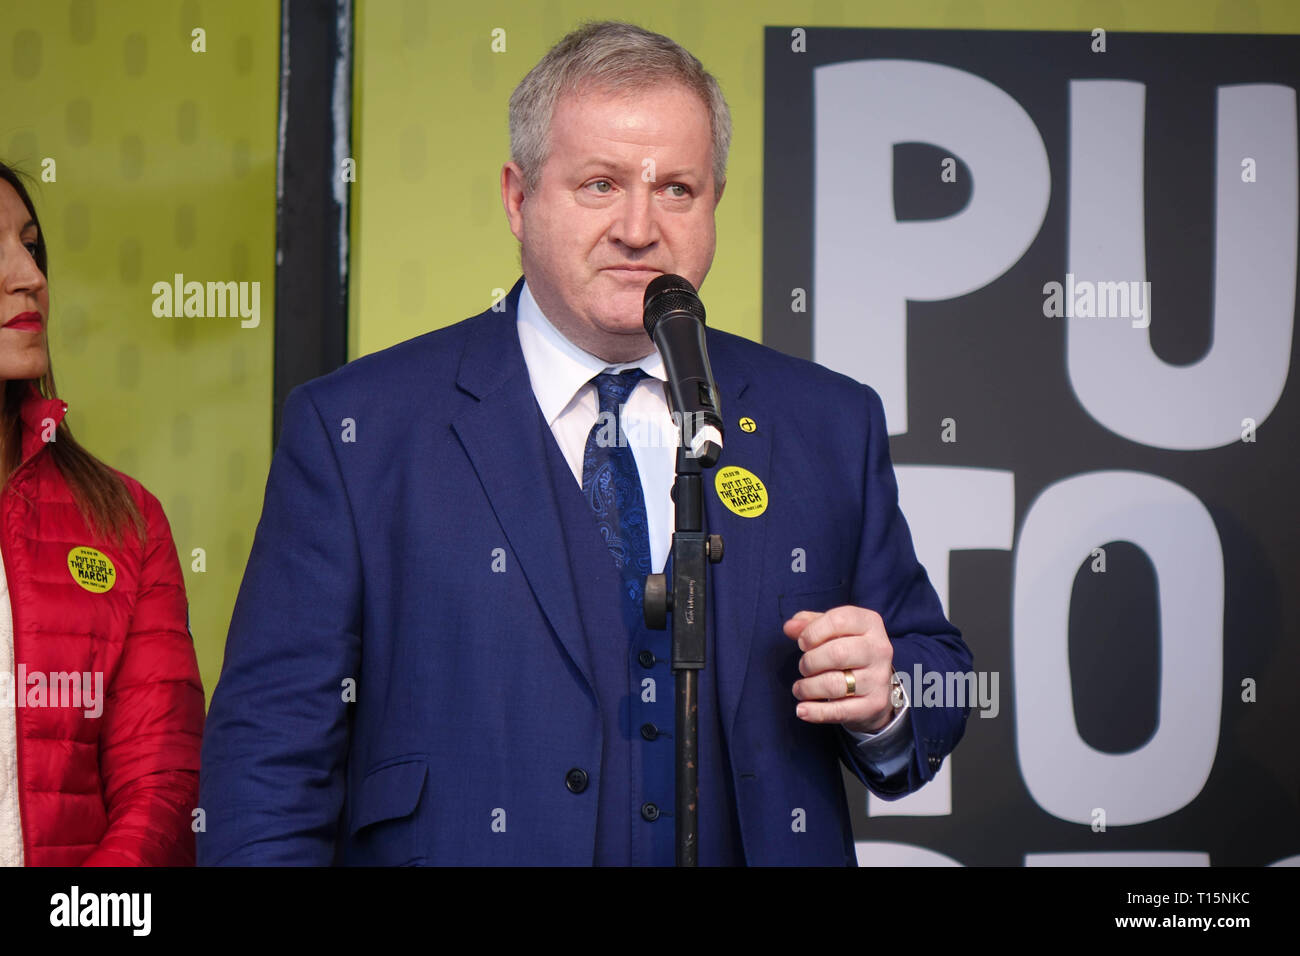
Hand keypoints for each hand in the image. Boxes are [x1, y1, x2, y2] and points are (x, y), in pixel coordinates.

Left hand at [783, 606, 894, 733]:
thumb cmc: (848, 651)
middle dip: (810, 662)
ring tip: (800, 688)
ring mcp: (878, 678)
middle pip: (837, 653)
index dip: (812, 632)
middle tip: (804, 668)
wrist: (876, 687)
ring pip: (835, 684)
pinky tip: (802, 710)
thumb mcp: (833, 631)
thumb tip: (790, 627)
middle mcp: (879, 649)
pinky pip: (839, 710)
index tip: (802, 643)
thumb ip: (809, 624)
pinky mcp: (874, 705)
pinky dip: (815, 712)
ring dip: (808, 687)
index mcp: (870, 623)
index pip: (839, 620)